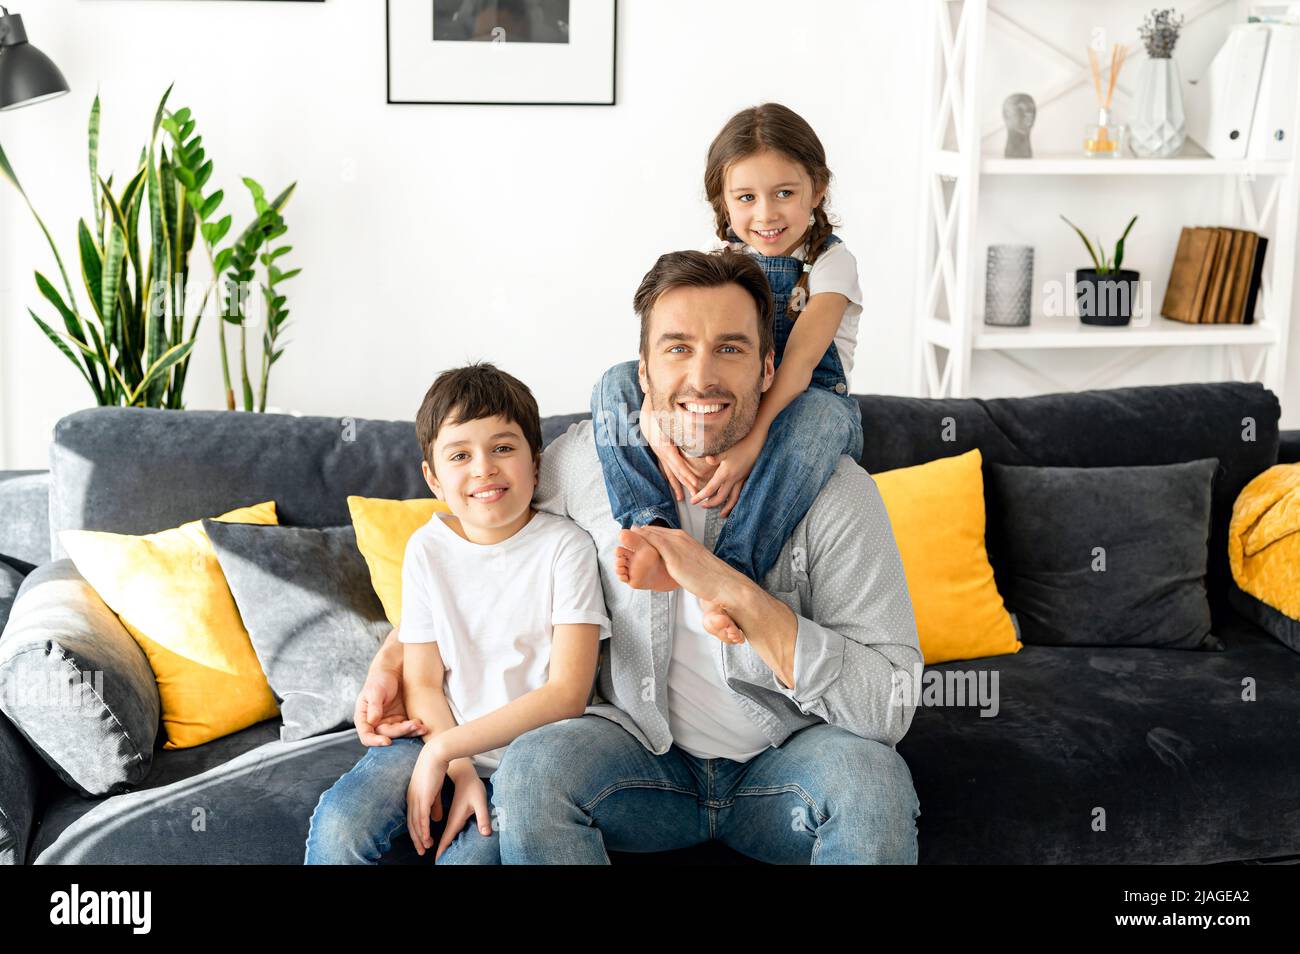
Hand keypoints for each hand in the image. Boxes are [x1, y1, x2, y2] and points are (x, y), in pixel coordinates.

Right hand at [354, 666, 424, 746]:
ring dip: (411, 732)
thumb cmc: (380, 678)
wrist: (395, 671)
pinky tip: (423, 726)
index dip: (375, 741)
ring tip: (421, 726)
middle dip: (400, 732)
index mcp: (364, 718)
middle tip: (412, 725)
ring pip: (400, 734)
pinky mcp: (403, 720)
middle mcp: (377, 724)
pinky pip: (409, 729)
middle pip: (387, 735)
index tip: (387, 741)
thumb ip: (374, 706)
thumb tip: (372, 722)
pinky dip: (416, 728)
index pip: (366, 736)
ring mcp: (391, 723)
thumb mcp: (375, 690)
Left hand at [406, 742, 450, 856]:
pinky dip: (424, 830)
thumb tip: (436, 818)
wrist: (436, 753)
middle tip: (421, 851)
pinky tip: (427, 838)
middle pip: (411, 824)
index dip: (416, 831)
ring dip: (420, 838)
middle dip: (416, 839)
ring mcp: (416, 798)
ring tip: (425, 848)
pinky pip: (422, 817)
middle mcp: (411, 798)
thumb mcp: (435, 789)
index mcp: (413, 795)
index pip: (412, 818)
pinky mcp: (423, 797)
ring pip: (415, 823)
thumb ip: (435, 804)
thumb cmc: (436, 767)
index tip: (421, 842)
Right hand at [435, 763, 493, 860]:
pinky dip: (445, 838)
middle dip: (439, 852)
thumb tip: (486, 833)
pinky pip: (447, 830)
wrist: (464, 774)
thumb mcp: (480, 802)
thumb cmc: (472, 787)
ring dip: (441, 845)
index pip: (446, 840)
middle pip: (442, 840)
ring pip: (444, 835)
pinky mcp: (453, 814)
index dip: (441, 852)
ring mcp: (450, 817)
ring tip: (440, 857)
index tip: (436, 862)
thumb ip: (482, 817)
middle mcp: (450, 819)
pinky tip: (446, 842)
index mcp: (455, 819)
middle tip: (439, 863)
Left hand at [627, 524, 747, 610]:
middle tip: (623, 538)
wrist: (722, 583)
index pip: (659, 531)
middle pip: (652, 530)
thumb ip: (682, 559)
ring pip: (650, 535)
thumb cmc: (710, 577)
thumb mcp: (693, 563)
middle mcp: (680, 537)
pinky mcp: (673, 555)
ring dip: (635, 537)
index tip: (634, 538)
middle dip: (637, 534)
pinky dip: (641, 543)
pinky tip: (631, 547)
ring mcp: (677, 544)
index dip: (645, 534)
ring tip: (622, 540)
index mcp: (685, 538)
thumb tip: (676, 564)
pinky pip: (652, 545)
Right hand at [639, 392, 697, 501]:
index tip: (696, 484)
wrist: (647, 408)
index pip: (678, 464)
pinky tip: (673, 485)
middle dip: (686, 484)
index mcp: (665, 446)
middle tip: (696, 494)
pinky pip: (665, 468)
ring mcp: (659, 453)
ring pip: (669, 471)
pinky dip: (670, 477)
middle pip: (675, 471)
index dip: (687, 475)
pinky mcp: (659, 452)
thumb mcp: (671, 419)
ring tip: (681, 498)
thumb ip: (684, 427)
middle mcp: (661, 452)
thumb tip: (698, 434)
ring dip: (676, 484)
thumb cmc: (661, 412)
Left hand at [691, 427, 765, 515]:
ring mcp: (741, 480)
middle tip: (703, 507)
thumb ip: (715, 457)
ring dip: (727, 508)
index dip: (701, 497)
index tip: (693, 502)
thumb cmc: (740, 445)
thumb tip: (706, 459)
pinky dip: (736, 501)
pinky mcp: (746, 478)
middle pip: (721, 497)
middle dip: (711, 504)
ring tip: (722, 514)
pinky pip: (740, 493)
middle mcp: (733, 479)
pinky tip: (733, 503)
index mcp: (725, 474)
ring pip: (733, 498)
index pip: (710, 489)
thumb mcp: (726, 449)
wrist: (757, 443)